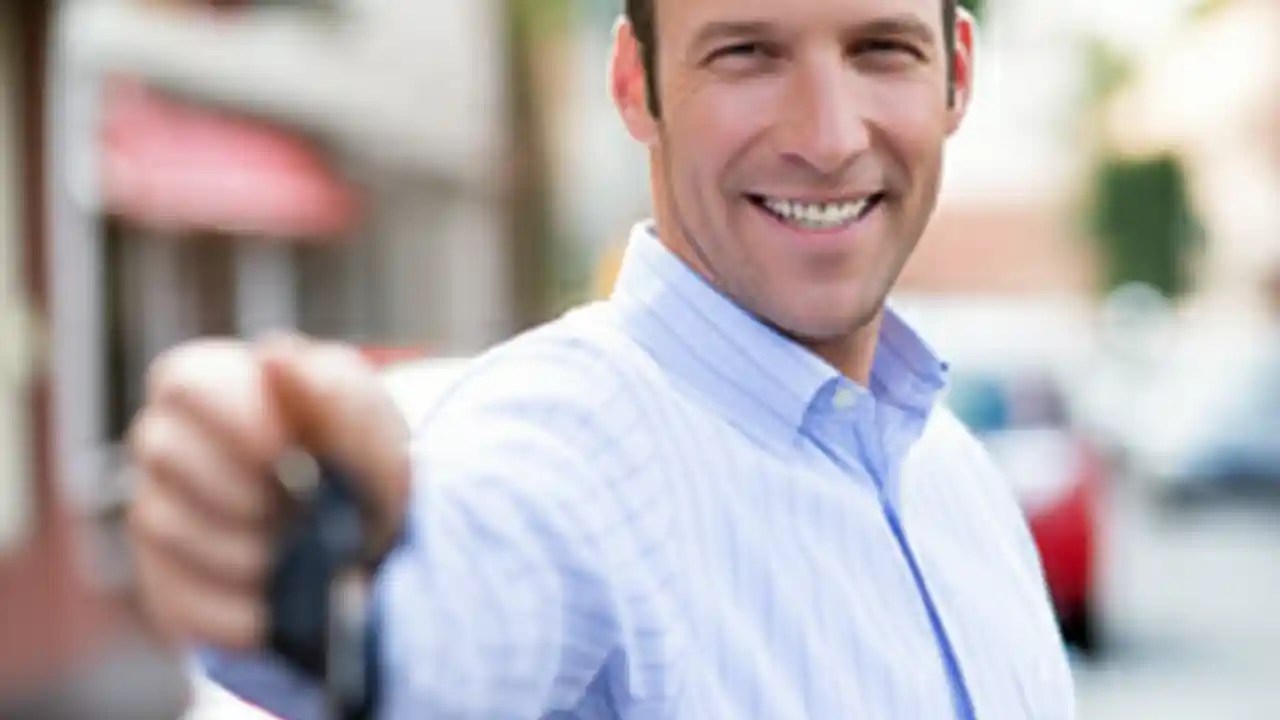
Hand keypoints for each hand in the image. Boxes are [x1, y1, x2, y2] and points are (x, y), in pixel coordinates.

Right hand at [127, 336, 409, 650]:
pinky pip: (175, 598)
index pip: (184, 380)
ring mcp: (160, 514)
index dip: (227, 413)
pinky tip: (274, 609)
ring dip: (243, 547)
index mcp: (216, 386)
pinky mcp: (166, 585)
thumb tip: (276, 355)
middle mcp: (171, 445)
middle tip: (300, 508)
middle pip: (165, 451)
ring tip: (295, 556)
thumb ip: (333, 392)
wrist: (372, 548)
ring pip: (167, 525)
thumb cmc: (362, 466)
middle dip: (240, 486)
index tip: (280, 448)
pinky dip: (233, 609)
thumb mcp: (371, 430)